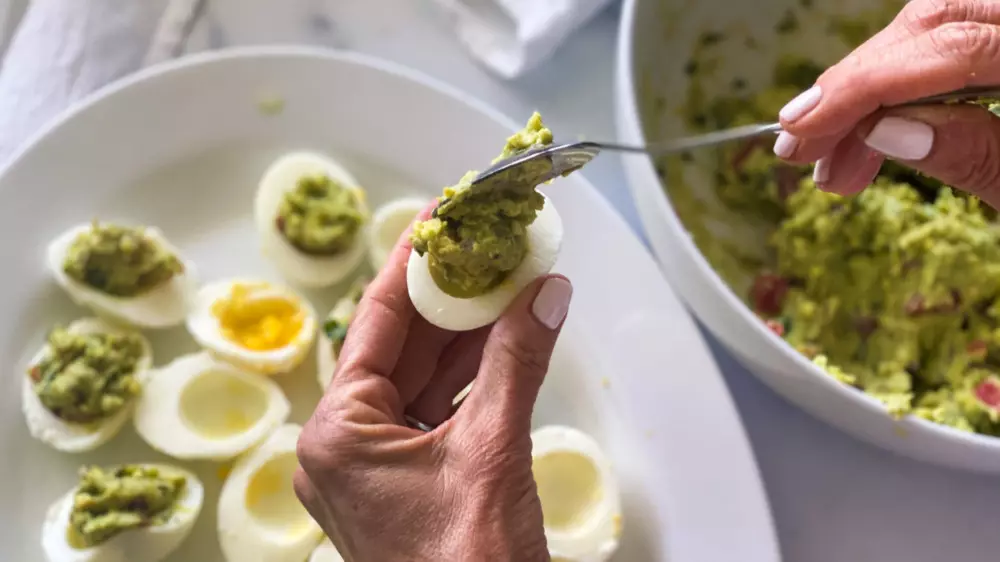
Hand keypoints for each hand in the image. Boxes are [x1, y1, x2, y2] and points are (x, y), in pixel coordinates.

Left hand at [294, 210, 573, 561]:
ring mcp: (377, 467)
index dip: (409, 263)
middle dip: (449, 297)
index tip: (435, 216)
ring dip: (468, 333)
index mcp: (338, 433)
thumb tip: (547, 293)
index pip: (374, 322)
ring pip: (424, 378)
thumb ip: (518, 362)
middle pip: (401, 347)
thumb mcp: (493, 449)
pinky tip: (509, 336)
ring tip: (506, 280)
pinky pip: (439, 410)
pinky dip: (474, 375)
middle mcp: (345, 446)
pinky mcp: (410, 482)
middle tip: (483, 244)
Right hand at [772, 0, 999, 205]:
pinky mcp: (993, 44)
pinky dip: (894, 92)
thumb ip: (977, 155)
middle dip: (854, 90)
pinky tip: (867, 138)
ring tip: (833, 163)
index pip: (952, 47)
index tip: (803, 129)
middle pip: (929, 26)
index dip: (865, 86)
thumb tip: (887, 132)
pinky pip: (941, 45)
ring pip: (925, 30)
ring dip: (865, 97)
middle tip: (802, 150)